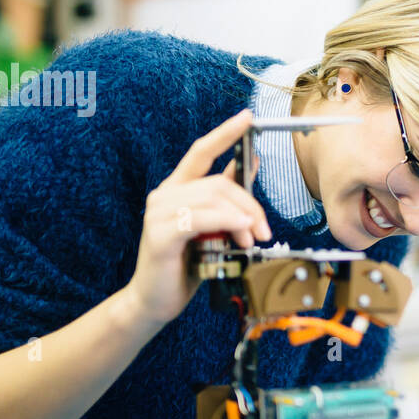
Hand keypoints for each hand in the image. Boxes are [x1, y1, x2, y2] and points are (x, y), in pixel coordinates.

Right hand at [124, 109, 271, 326]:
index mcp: (177, 189)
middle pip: (218, 182)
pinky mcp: (160, 233)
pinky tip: (239, 231)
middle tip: (263, 229)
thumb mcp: (213, 227)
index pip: (201, 151)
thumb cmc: (185, 264)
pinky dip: (227, 222)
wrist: (155, 301)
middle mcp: (165, 195)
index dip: (225, 133)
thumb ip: (226, 198)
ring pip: (213, 198)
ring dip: (242, 217)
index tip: (247, 117)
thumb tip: (250, 164)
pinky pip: (201, 218)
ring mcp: (159, 213)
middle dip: (249, 203)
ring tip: (252, 239)